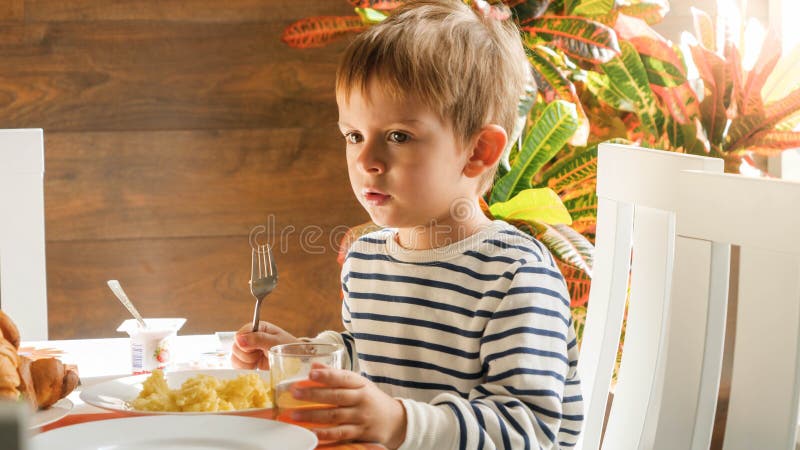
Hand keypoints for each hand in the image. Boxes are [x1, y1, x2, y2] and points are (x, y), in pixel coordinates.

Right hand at [230, 321, 297, 369]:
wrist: (294, 362)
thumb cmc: (287, 348)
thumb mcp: (275, 342)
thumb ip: (258, 339)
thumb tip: (238, 338)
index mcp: (257, 328)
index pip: (239, 334)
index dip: (245, 344)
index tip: (257, 348)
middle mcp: (250, 337)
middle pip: (235, 347)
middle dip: (248, 355)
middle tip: (261, 354)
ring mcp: (247, 349)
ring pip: (234, 357)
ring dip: (247, 362)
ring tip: (259, 360)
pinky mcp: (246, 360)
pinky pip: (236, 365)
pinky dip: (245, 368)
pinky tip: (255, 366)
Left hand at [290, 362, 406, 447]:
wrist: (396, 421)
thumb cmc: (371, 399)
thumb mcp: (359, 384)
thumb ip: (336, 375)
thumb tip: (314, 365)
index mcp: (361, 384)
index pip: (343, 377)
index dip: (327, 375)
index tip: (311, 373)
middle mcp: (362, 399)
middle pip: (336, 396)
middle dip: (313, 395)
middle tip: (295, 393)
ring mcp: (361, 417)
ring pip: (335, 416)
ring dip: (313, 416)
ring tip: (295, 414)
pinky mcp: (360, 433)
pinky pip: (340, 434)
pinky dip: (326, 434)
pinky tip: (312, 433)